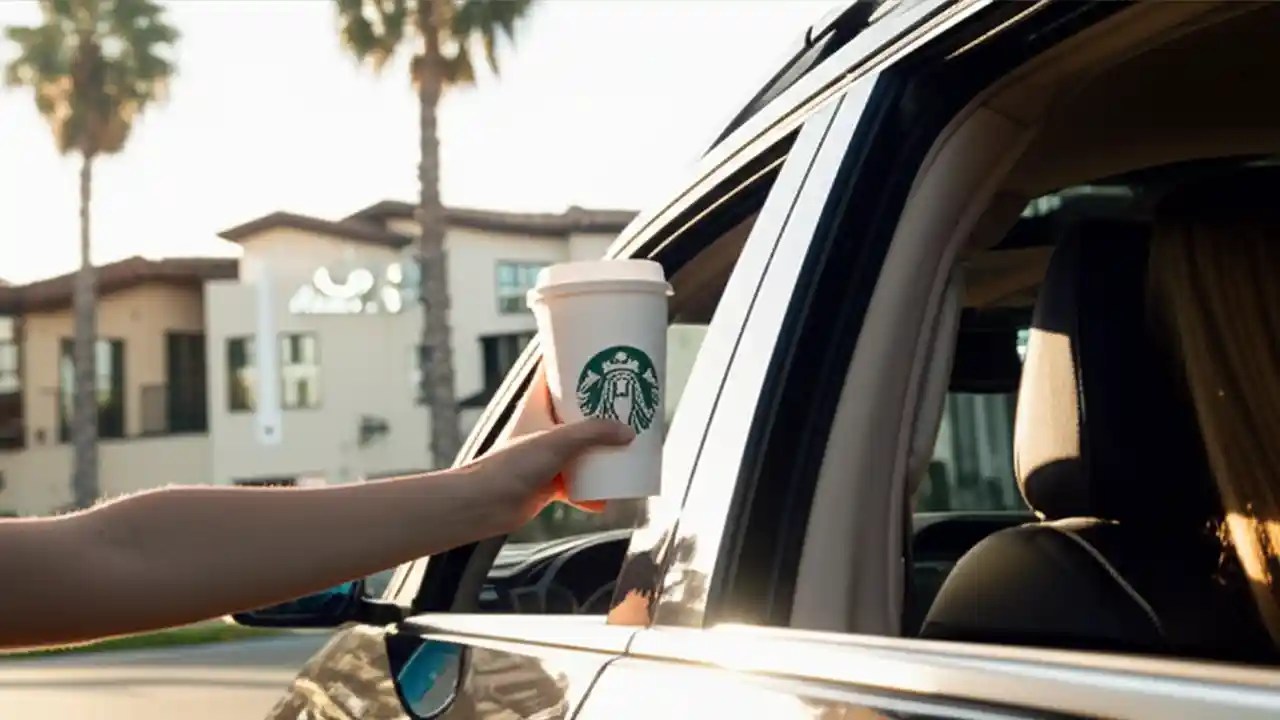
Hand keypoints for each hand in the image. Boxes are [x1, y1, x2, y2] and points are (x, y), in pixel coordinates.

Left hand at [466, 365, 633, 528]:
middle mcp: (543, 426)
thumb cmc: (510, 465)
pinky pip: (578, 482)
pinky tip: (604, 498)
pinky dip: (592, 490)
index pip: (554, 372)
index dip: (573, 361)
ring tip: (624, 449)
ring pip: (581, 447)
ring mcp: (546, 454)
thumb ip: (594, 433)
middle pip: (577, 410)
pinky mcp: (550, 481)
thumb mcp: (558, 440)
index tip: (598, 354)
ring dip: (600, 451)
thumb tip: (627, 432)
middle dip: (601, 410)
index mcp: (538, 405)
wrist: (485, 505)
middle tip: (626, 404)